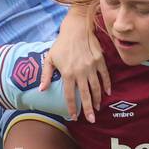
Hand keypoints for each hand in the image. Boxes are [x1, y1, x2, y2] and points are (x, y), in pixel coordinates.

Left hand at [39, 6, 109, 121]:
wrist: (76, 28)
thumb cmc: (61, 44)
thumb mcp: (50, 58)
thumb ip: (46, 75)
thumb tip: (41, 90)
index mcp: (67, 73)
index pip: (70, 95)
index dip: (72, 108)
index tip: (74, 117)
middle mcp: (80, 72)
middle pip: (86, 95)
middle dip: (88, 109)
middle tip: (91, 120)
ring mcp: (91, 67)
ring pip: (96, 87)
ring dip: (97, 99)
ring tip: (97, 108)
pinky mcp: (100, 61)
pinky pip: (105, 76)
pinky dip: (106, 85)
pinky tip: (107, 93)